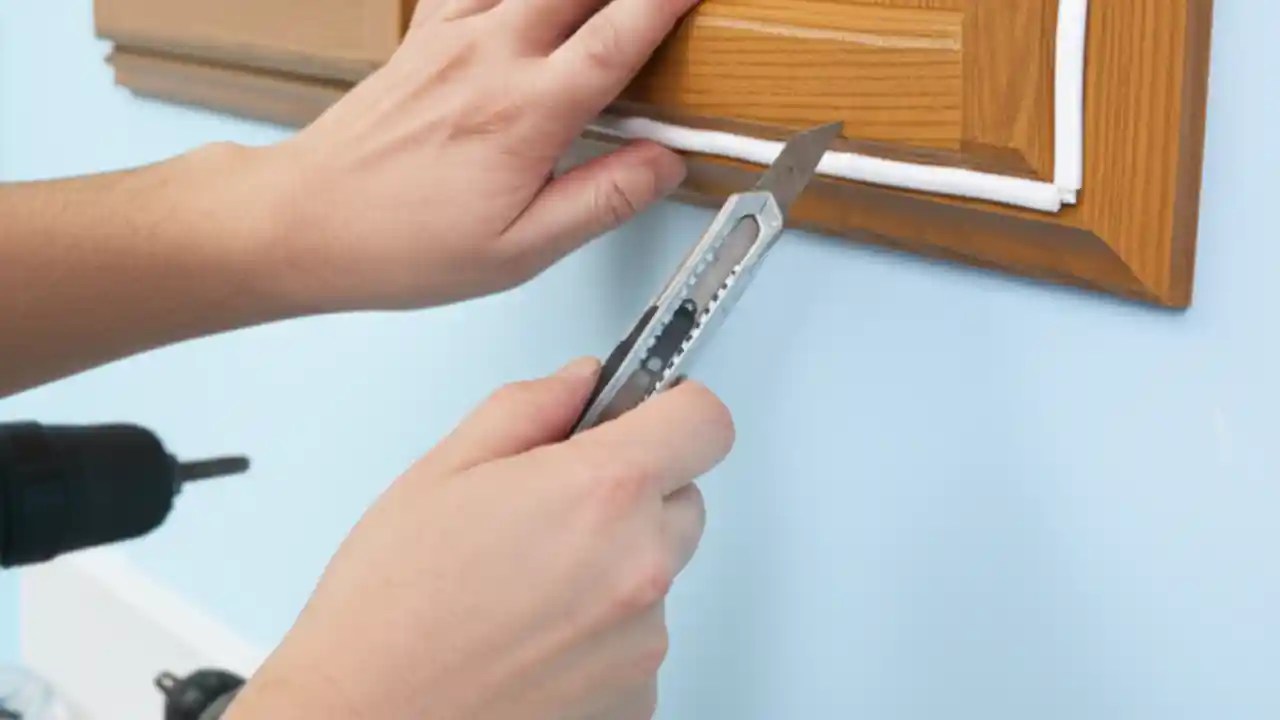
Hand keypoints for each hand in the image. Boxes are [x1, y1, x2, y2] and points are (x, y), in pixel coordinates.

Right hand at [226, 358, 734, 719]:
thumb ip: (528, 408)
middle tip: (551, 512)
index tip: (643, 417)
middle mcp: (639, 567)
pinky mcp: (637, 698)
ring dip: (613, 568)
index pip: (704, 420)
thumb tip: (578, 384)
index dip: (673, 409)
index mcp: (600, 493)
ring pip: (656, 573)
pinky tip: (532, 636)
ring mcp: (644, 642)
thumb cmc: (387, 612)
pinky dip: (601, 633)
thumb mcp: (441, 472)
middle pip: (683, 499)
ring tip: (523, 588)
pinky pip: (638, 639)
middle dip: (632, 493)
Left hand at [257, 0, 697, 311]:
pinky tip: (532, 2)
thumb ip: (602, 199)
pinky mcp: (425, 35)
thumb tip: (664, 165)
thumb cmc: (402, 244)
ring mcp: (452, 37)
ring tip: (605, 2)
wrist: (306, 221)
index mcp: (525, 113)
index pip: (618, 36)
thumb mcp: (519, 250)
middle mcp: (491, 57)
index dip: (668, 0)